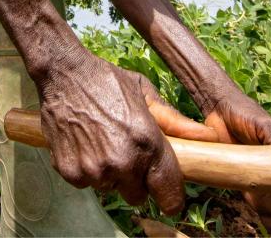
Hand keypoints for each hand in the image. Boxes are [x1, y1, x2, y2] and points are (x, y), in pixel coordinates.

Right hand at [37, 52, 211, 214]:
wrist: (64, 72)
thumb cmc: (107, 80)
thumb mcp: (144, 93)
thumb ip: (174, 121)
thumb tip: (207, 137)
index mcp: (147, 142)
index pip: (168, 192)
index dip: (170, 197)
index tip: (167, 197)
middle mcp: (123, 161)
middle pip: (137, 196)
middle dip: (134, 180)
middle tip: (125, 155)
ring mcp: (95, 169)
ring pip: (109, 187)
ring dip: (108, 173)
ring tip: (100, 143)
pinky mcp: (70, 171)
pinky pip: (84, 183)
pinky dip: (84, 170)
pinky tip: (83, 144)